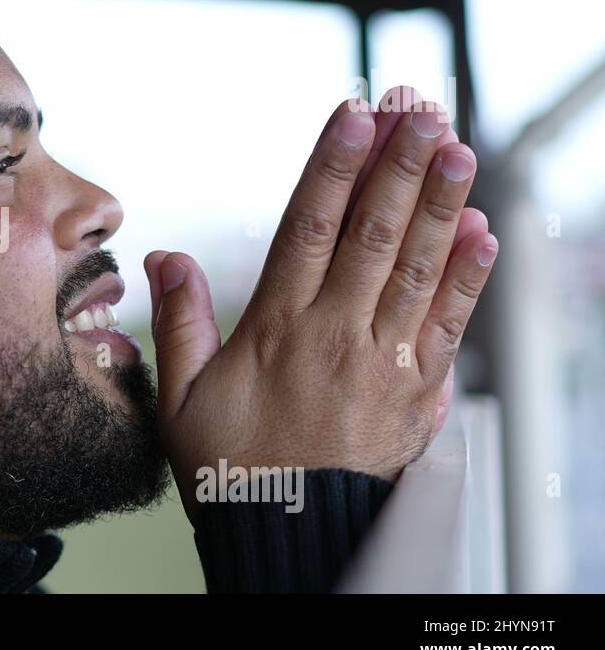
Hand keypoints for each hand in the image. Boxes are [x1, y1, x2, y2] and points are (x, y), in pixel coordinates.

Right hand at [145, 87, 497, 519]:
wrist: (291, 540)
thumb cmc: (232, 468)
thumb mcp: (181, 398)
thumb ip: (178, 322)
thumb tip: (166, 256)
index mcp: (276, 329)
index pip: (308, 229)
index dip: (333, 168)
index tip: (353, 117)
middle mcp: (336, 335)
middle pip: (373, 234)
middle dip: (398, 165)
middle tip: (419, 109)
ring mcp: (384, 362)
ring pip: (418, 268)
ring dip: (441, 203)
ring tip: (456, 148)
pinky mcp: (419, 393)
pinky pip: (450, 324)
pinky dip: (469, 276)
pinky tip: (483, 232)